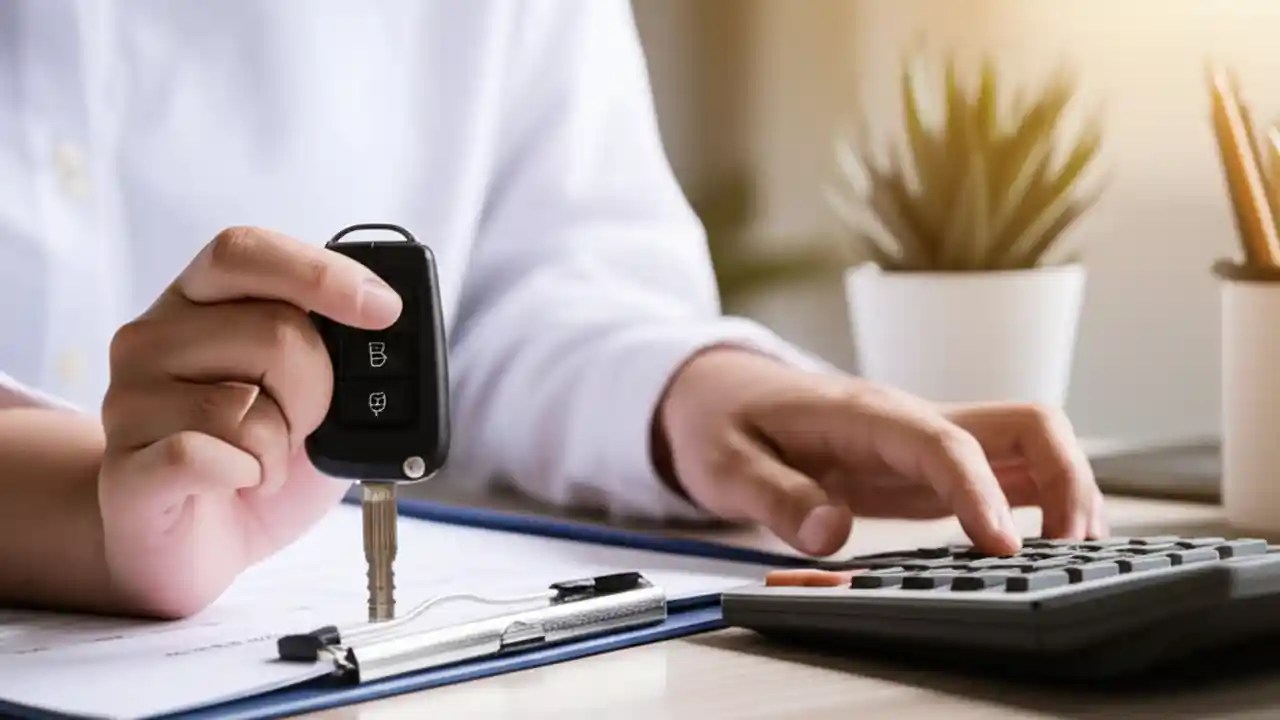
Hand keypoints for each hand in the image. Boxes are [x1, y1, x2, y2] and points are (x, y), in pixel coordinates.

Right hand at [99, 227, 401, 616]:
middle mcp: (154, 337)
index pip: (246, 252)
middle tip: (301, 426)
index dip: (319, 273)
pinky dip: (247, 475)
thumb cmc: (261, 461)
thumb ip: (340, 353)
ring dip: (281, 446)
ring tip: (261, 462)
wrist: (202, 545)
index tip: (383, 309)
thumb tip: (384, 318)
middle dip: (318, 390)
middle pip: (273, 331)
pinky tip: (237, 483)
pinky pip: (203, 454)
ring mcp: (129, 401)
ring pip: (244, 402)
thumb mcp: (321, 397)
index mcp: (201, 301)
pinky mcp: (126, 468)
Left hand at [657, 348, 1105, 556]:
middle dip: (1065, 478)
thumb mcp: (725, 465)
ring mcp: (928, 438)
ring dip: (1067, 491)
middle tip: (1069, 551)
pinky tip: (1045, 547)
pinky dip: (1039, 503)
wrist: (719, 393)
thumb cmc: (722, 423)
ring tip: (1077, 557)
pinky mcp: (929, 463)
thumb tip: (831, 534)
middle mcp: (912, 418)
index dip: (980, 492)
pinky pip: (1005, 471)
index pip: (943, 443)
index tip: (1004, 548)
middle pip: (1024, 424)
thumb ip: (775, 497)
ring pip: (1029, 445)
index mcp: (865, 413)